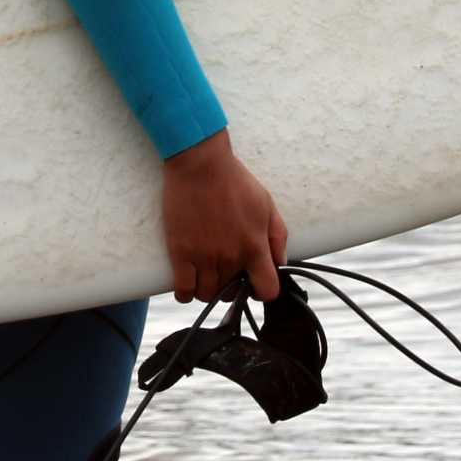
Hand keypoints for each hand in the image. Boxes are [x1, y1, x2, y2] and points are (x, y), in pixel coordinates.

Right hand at [160, 128, 286, 304]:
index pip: (267, 290)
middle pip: (232, 294)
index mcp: (255, 246)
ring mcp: (204, 257)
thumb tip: (279, 263)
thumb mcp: (267, 205)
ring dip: (208, 290)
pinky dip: (185, 294)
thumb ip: (278, 237)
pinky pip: (183, 291)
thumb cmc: (234, 181)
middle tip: (226, 272)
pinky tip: (188, 284)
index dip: (263, 291)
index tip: (254, 284)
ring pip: (207, 295)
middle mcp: (231, 257)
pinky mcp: (181, 253)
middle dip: (231, 288)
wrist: (201, 165)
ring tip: (207, 276)